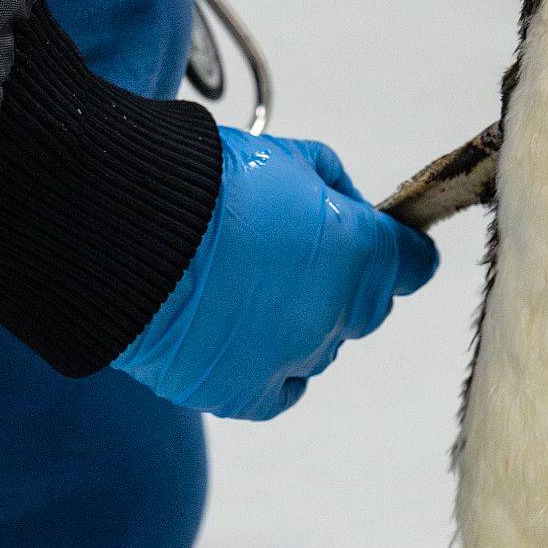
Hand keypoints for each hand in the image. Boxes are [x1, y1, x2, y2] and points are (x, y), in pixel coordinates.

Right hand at [113, 127, 438, 419]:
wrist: (133, 230)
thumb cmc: (209, 182)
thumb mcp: (290, 156)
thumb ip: (333, 186)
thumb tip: (345, 208)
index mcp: (361, 254)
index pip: (414, 264)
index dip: (399, 249)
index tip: (381, 241)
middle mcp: (337, 315)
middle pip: (364, 308)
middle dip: (341, 282)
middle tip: (288, 255)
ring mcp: (292, 359)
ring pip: (319, 346)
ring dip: (297, 320)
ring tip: (243, 288)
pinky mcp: (242, 392)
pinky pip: (279, 390)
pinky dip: (270, 368)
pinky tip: (244, 337)